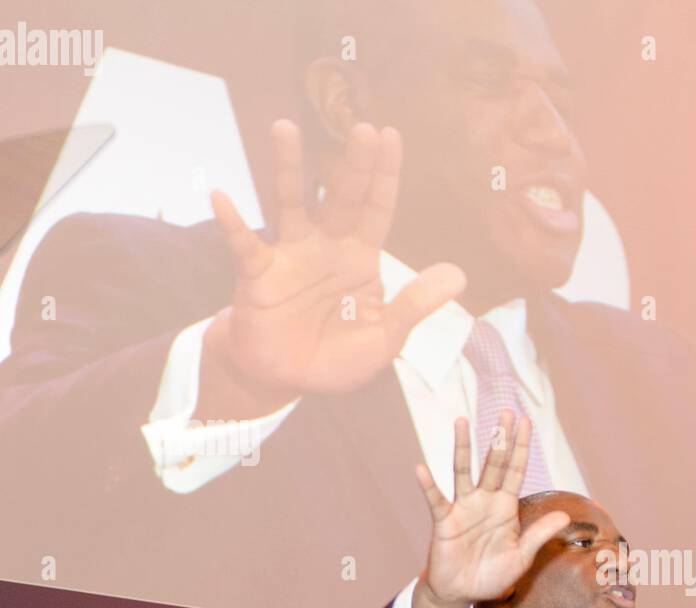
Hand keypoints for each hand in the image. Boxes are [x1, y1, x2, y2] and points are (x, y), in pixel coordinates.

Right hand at [202, 119, 463, 411]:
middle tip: (363, 127)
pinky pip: (244, 245)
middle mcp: (326, 247)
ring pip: (290, 204)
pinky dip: (233, 224)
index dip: (384, 175)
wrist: (287, 378)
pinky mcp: (258, 275)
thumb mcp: (385, 338)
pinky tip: (223, 198)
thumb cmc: (337, 356)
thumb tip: (458, 276)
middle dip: (354, 165)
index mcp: (360, 259)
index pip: (376, 209)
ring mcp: (290, 256)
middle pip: (343, 198)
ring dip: (288, 169)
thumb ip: (415, 305)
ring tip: (286, 128)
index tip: (391, 136)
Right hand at [411, 412, 570, 607]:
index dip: (521, 448)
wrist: (463, 593)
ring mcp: (463, 508)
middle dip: (500, 439)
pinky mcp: (444, 521)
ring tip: (462, 422)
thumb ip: (539, 534)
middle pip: (494, 464)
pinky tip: (422, 469)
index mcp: (505, 507)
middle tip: (506, 412)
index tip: (526, 422)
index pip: (516, 471)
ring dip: (463, 447)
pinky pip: (436, 500)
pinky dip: (429, 485)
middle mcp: (484, 501)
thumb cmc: (492, 574)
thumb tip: (565, 515)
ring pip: (463, 472)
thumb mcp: (521, 556)